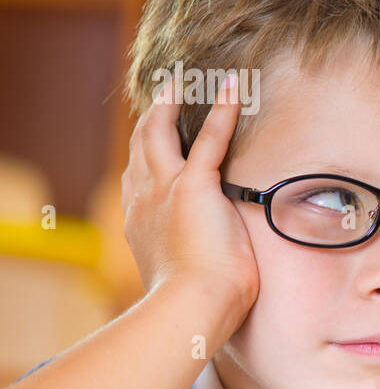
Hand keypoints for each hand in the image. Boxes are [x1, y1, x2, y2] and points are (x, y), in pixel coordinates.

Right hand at [121, 74, 259, 322]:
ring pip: (159, 133)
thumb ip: (191, 264)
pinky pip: (210, 138)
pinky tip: (231, 87)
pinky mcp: (194, 186)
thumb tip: (210, 276)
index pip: (137, 179)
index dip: (143, 155)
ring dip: (169, 103)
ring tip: (181, 80)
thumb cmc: (196, 306)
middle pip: (140, 147)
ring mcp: (165, 190)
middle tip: (161, 93)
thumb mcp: (184, 278)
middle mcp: (144, 201)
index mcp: (141, 224)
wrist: (192, 308)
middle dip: (149, 117)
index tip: (150, 139)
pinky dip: (222, 110)